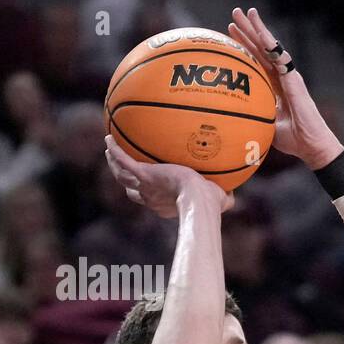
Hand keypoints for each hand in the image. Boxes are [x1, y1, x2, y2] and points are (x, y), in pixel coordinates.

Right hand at [104, 135, 232, 217]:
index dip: (149, 192)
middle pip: (131, 189)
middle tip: (123, 167)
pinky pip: (123, 161)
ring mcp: (145, 186)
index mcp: (165, 203)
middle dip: (126, 179)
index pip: (152, 198)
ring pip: (121, 175)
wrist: (199, 200)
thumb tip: (235, 193)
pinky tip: (108, 139)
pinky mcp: (144, 174)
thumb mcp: (221, 199)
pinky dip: (115, 151)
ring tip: (109, 150)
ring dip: (114, 164)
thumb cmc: (211, 204)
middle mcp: (151, 197)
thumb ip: (226, 196)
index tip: (150, 184)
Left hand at [229, 7, 342, 168]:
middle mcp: (283, 78)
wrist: (313, 146)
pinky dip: (270, 43)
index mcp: (276, 86)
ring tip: (245, 12)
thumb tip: (233, 117)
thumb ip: (255, 115)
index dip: (245, 46)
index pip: (258, 61)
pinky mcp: (295, 80)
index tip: (231, 32)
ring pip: (270, 48)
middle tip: (235, 13)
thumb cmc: (294, 140)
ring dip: (257, 29)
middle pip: (262, 49)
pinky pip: (281, 58)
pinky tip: (260, 31)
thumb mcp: (267, 124)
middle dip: (249, 31)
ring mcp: (290, 77)